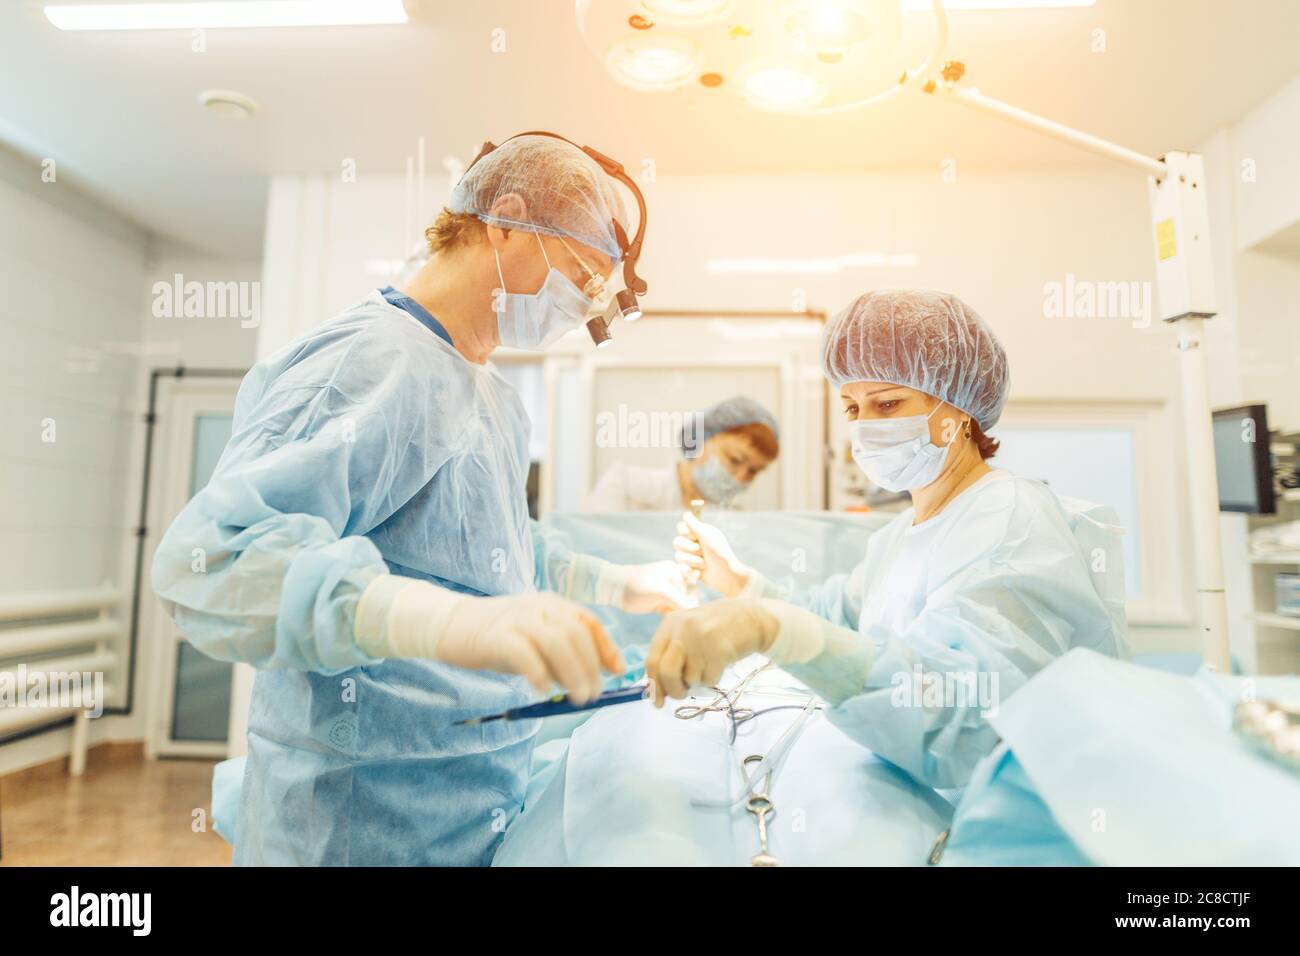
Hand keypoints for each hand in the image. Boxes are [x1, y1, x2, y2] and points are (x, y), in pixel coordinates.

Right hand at [436, 593, 624, 703]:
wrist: (452, 624)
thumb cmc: (499, 637)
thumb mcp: (536, 639)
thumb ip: (562, 654)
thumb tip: (592, 679)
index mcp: (553, 605)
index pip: (589, 622)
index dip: (607, 648)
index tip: (617, 672)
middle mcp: (540, 608)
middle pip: (577, 635)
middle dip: (592, 668)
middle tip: (594, 695)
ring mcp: (519, 620)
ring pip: (559, 643)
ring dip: (574, 674)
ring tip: (578, 698)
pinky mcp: (499, 636)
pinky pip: (527, 656)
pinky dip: (540, 675)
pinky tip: (544, 690)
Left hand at [620, 560, 696, 613]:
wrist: (614, 589)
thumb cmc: (636, 586)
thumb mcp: (661, 592)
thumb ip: (680, 601)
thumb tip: (696, 612)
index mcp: (677, 572)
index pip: (692, 591)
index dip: (689, 603)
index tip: (677, 608)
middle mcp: (675, 580)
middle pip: (688, 600)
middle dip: (682, 609)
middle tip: (669, 611)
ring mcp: (668, 592)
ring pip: (681, 608)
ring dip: (676, 614)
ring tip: (663, 612)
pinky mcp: (661, 602)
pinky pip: (672, 612)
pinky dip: (670, 617)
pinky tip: (661, 615)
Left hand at [645, 599, 778, 705]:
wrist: (750, 617)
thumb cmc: (715, 630)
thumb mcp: (687, 633)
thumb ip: (671, 656)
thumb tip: (658, 692)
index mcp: (670, 624)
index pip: (652, 661)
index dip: (654, 686)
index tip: (658, 703)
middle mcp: (682, 629)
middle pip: (667, 672)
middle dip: (674, 690)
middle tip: (683, 694)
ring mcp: (701, 638)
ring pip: (691, 679)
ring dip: (699, 681)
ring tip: (709, 665)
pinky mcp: (720, 648)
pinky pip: (710, 679)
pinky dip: (714, 678)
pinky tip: (720, 663)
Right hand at [673, 511, 749, 597]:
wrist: (726, 576)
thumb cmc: (719, 554)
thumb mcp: (707, 537)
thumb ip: (694, 525)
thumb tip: (686, 513)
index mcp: (699, 533)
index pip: (681, 527)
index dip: (685, 533)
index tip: (695, 537)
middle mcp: (694, 543)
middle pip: (676, 542)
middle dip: (689, 549)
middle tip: (702, 552)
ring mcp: (691, 556)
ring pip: (678, 556)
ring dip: (692, 561)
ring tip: (704, 565)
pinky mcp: (690, 569)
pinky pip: (680, 568)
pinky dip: (691, 571)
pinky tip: (700, 573)